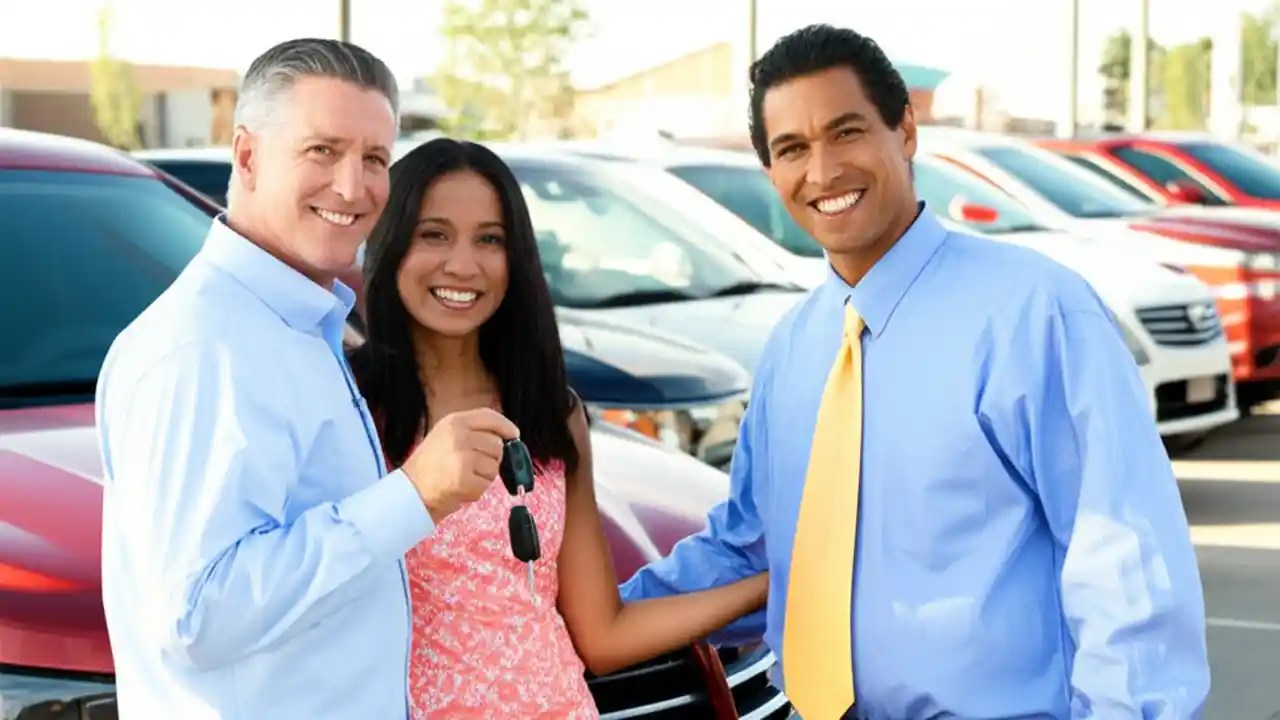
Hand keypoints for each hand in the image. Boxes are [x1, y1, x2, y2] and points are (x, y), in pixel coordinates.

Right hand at [401, 408, 519, 523]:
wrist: (409, 492)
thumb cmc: (428, 467)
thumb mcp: (444, 436)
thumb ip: (470, 432)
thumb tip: (502, 436)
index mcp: (454, 422)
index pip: (490, 417)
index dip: (505, 426)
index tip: (514, 435)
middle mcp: (459, 436)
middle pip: (497, 444)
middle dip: (491, 458)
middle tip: (471, 467)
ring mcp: (462, 457)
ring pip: (495, 466)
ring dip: (484, 476)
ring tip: (462, 477)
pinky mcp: (465, 479)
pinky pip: (486, 484)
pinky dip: (477, 490)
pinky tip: (460, 488)